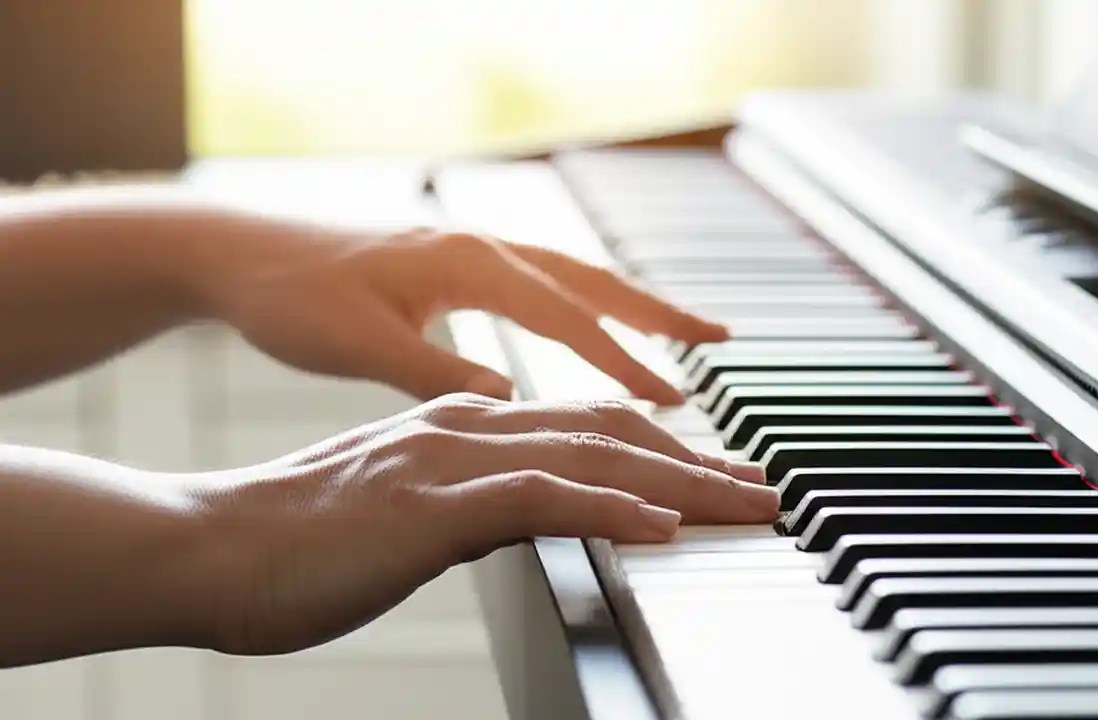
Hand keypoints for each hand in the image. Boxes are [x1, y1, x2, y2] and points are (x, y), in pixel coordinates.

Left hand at [197, 226, 726, 403]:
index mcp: (468, 264)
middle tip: (719, 338)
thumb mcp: (362, 345)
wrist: (241, 253)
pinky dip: (584, 304)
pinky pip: (542, 282)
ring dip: (628, 303)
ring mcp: (471, 252)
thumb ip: (439, 372)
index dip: (622, 360)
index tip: (673, 397)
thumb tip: (512, 401)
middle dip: (657, 311)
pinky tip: (591, 326)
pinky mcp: (456, 265)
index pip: (566, 317)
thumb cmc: (293, 299)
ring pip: (572, 275)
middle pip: (591, 280)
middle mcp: (481, 248)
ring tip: (680, 330)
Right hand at [198, 393, 776, 654]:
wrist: (208, 547)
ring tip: (746, 506)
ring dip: (681, 483)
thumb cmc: (299, 540)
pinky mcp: (429, 507)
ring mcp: (450, 461)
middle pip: (610, 436)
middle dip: (698, 463)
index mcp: (462, 424)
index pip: (586, 430)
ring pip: (591, 459)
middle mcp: (467, 427)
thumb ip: (471, 498)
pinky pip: (537, 501)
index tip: (719, 479)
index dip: (663, 450)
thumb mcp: (406, 507)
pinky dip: (608, 510)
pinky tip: (661, 527)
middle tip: (764, 491)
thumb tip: (530, 511)